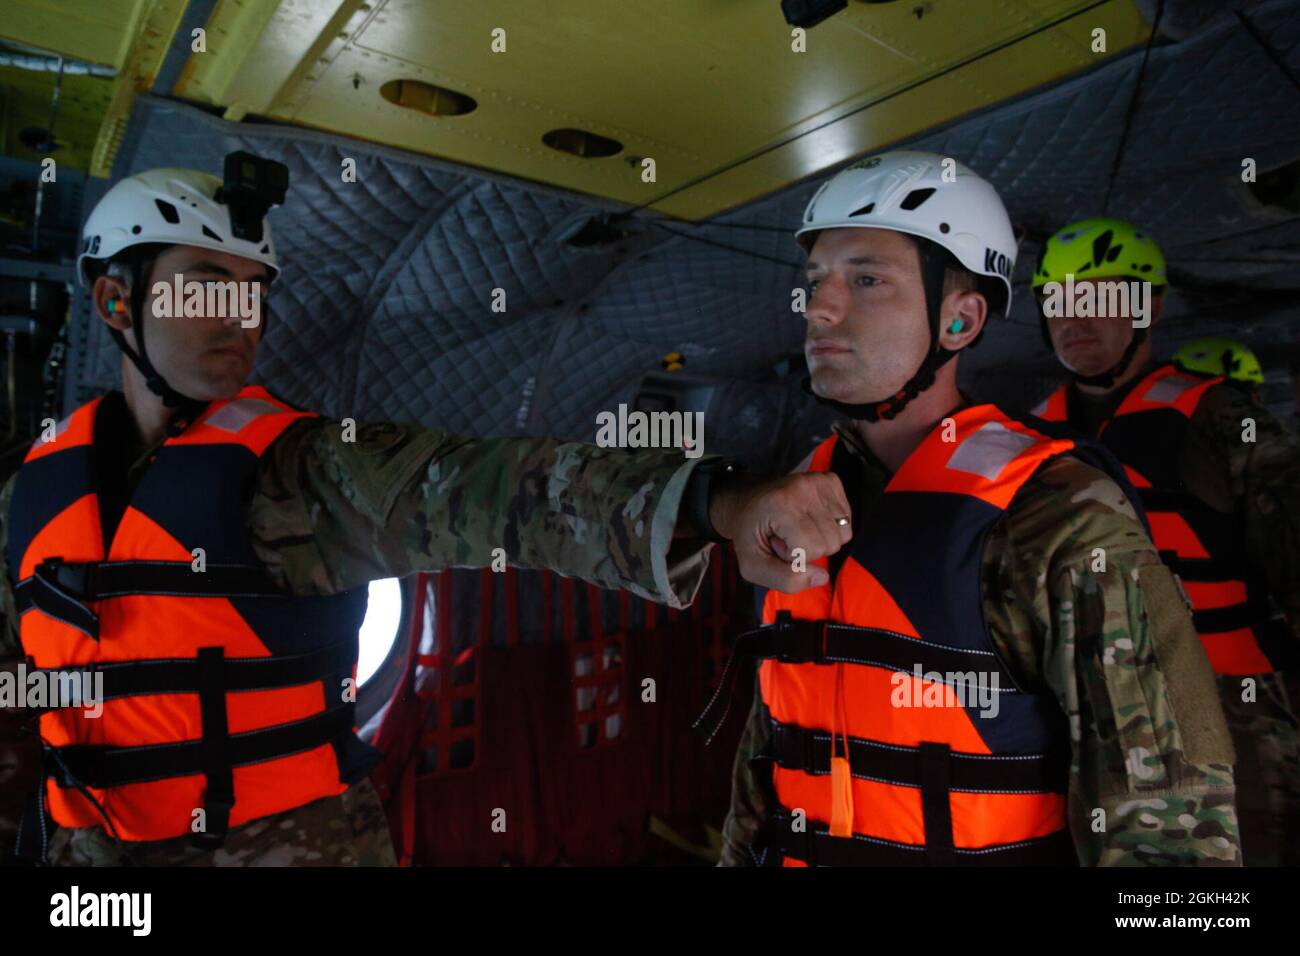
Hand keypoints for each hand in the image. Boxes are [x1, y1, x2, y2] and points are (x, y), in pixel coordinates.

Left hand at [709, 471, 850, 592]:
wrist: (743, 504)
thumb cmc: (747, 533)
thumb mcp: (753, 566)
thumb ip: (786, 580)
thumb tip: (822, 577)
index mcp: (782, 504)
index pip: (813, 549)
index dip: (795, 557)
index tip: (776, 543)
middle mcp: (804, 487)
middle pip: (832, 542)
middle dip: (809, 549)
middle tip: (785, 536)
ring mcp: (819, 481)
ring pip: (843, 533)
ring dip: (820, 538)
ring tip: (795, 528)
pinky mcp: (830, 480)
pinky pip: (847, 519)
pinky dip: (830, 526)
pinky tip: (808, 519)